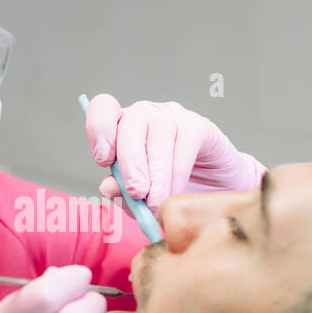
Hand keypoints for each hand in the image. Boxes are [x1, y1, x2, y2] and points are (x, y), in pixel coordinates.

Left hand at [83, 94, 267, 208]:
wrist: (211, 193)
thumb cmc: (167, 190)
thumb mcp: (138, 196)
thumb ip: (121, 190)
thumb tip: (108, 186)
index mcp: (120, 127)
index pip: (103, 109)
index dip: (99, 130)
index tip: (104, 161)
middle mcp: (144, 115)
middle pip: (130, 124)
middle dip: (131, 163)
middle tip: (137, 193)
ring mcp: (172, 116)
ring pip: (159, 137)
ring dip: (157, 175)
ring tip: (157, 203)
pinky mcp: (198, 125)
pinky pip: (185, 144)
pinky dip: (178, 173)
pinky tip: (175, 193)